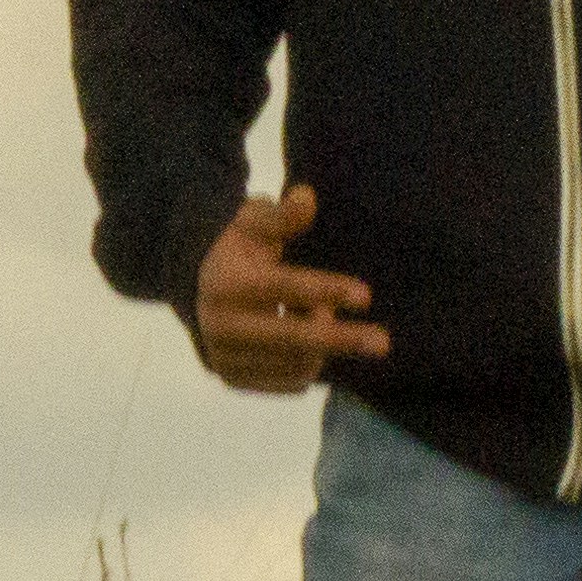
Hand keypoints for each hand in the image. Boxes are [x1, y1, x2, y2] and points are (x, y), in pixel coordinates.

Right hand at [194, 185, 390, 393]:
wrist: (199, 290)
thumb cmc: (240, 250)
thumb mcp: (254, 223)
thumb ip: (281, 215)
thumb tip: (306, 198)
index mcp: (224, 283)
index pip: (283, 288)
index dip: (325, 290)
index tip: (366, 296)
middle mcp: (219, 327)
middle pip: (292, 338)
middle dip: (340, 339)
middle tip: (382, 343)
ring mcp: (224, 359)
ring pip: (296, 362)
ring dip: (322, 343)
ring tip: (319, 314)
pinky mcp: (234, 381)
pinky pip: (291, 382)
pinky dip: (309, 363)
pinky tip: (304, 339)